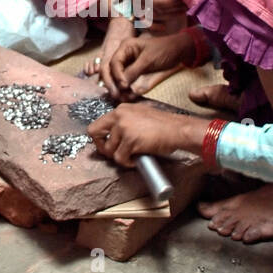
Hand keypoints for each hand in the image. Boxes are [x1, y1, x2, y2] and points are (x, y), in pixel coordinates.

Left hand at [88, 103, 203, 165]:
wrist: (178, 129)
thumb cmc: (164, 125)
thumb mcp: (140, 115)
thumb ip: (125, 122)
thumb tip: (114, 136)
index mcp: (121, 109)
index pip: (98, 124)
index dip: (101, 138)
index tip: (108, 145)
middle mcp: (119, 115)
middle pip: (94, 133)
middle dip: (101, 146)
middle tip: (112, 153)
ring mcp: (124, 127)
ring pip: (109, 149)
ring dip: (119, 157)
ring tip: (132, 156)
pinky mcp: (130, 140)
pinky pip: (120, 158)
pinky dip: (127, 163)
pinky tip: (136, 159)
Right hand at [103, 32, 194, 100]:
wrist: (178, 51)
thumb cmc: (164, 50)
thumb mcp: (148, 60)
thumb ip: (133, 71)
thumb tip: (121, 85)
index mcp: (125, 47)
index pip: (114, 62)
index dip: (116, 75)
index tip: (123, 86)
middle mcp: (124, 54)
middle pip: (110, 70)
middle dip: (111, 83)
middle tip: (115, 96)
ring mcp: (128, 63)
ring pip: (116, 77)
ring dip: (117, 88)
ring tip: (121, 99)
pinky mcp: (134, 71)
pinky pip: (126, 80)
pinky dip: (125, 89)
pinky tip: (128, 96)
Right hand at [123, 0, 183, 23]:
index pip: (158, 2)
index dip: (172, 4)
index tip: (182, 2)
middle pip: (157, 11)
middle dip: (173, 11)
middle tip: (186, 7)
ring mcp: (136, 4)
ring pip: (153, 16)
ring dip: (168, 16)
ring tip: (181, 12)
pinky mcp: (137, 7)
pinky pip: (145, 20)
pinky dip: (154, 25)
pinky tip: (163, 27)